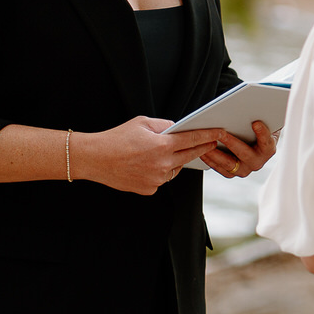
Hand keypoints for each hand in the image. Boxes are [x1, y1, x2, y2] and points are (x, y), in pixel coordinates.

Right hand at [77, 117, 224, 195]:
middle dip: (201, 148)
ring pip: (176, 169)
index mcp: (162, 145)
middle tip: (211, 142)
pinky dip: (161, 172)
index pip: (193, 139)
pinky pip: (162, 179)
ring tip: (172, 152)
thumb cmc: (117, 137)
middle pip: (190, 156)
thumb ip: (165, 125)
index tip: (220, 132)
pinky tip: (150, 165)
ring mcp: (156, 179)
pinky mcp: (148, 189)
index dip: (209, 135)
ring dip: (177, 161)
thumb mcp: (143, 123)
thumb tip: (179, 128)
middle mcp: (162, 164)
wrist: (93, 158)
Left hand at [200, 120, 277, 177]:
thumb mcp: (264, 124)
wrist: (254, 146)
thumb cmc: (258, 132)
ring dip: (216, 153)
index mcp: (268, 149)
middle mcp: (257, 162)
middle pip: (245, 154)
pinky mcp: (231, 173)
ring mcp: (244, 169)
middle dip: (232, 143)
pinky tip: (202, 150)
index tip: (255, 123)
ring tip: (207, 143)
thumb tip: (253, 111)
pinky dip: (210, 159)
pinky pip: (219, 167)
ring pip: (229, 163)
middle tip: (222, 133)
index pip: (267, 141)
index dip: (262, 133)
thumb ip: (261, 119)